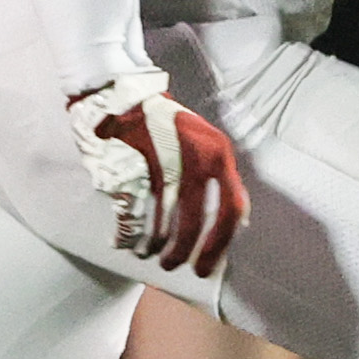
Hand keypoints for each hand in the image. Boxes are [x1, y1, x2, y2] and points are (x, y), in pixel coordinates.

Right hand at [65, 72, 248, 275]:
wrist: (120, 91)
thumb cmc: (164, 122)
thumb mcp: (203, 142)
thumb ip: (217, 177)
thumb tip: (238, 221)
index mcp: (218, 154)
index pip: (232, 208)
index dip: (221, 242)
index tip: (209, 262)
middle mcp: (194, 160)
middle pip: (196, 222)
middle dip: (187, 252)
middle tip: (177, 267)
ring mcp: (160, 165)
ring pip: (162, 222)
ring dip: (157, 246)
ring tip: (152, 256)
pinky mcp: (128, 168)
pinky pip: (132, 214)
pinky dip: (128, 233)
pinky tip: (126, 242)